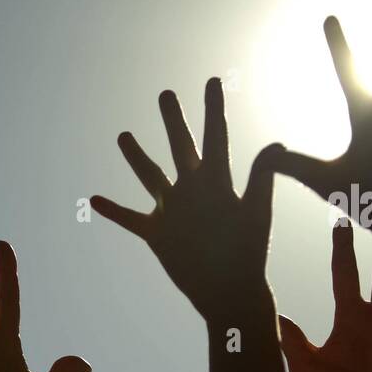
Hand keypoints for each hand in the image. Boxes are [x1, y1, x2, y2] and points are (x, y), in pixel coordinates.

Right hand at [91, 79, 283, 320]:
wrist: (230, 291)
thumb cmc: (249, 254)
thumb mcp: (256, 212)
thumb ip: (262, 177)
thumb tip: (277, 144)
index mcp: (218, 181)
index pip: (216, 137)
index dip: (213, 109)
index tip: (213, 80)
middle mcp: (193, 190)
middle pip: (180, 147)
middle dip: (173, 120)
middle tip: (165, 93)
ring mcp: (173, 211)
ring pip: (150, 176)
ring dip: (135, 157)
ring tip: (123, 135)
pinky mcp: (157, 234)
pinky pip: (130, 218)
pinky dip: (112, 210)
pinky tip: (94, 198)